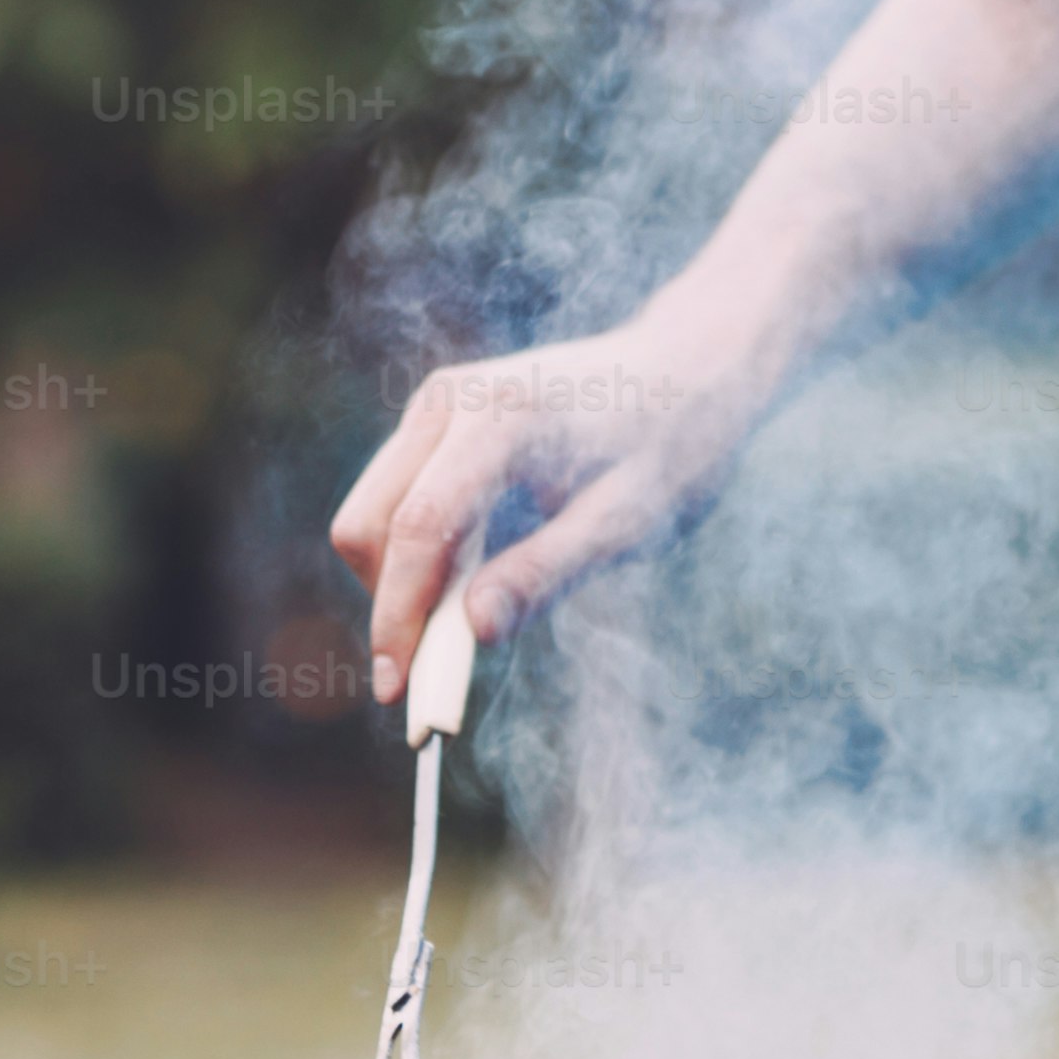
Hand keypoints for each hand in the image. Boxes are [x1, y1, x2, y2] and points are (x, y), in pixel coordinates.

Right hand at [328, 305, 779, 703]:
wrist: (689, 367)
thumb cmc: (672, 445)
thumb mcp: (627, 522)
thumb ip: (547, 572)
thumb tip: (473, 630)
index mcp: (501, 417)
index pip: (418, 529)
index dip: (398, 616)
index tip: (400, 691)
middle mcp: (452, 400)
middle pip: (369, 522)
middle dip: (389, 605)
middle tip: (431, 676)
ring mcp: (439, 404)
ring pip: (373, 513)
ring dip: (400, 582)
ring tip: (461, 632)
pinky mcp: (440, 419)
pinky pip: (398, 499)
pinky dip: (416, 555)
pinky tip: (469, 585)